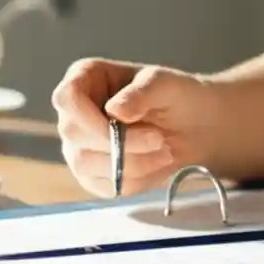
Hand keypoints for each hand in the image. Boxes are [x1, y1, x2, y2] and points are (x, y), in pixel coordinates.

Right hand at [52, 58, 220, 197]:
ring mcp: (79, 147)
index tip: (122, 122)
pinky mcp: (94, 176)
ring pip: (87, 164)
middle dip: (121, 142)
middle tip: (159, 138)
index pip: (67, 98)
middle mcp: (75, 114)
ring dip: (132, 161)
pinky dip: (136, 178)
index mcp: (86, 79)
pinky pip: (105, 185)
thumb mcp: (165, 84)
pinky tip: (157, 163)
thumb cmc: (178, 96)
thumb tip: (114, 110)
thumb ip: (141, 93)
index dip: (87, 115)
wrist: (197, 127)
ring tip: (165, 150)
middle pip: (75, 134)